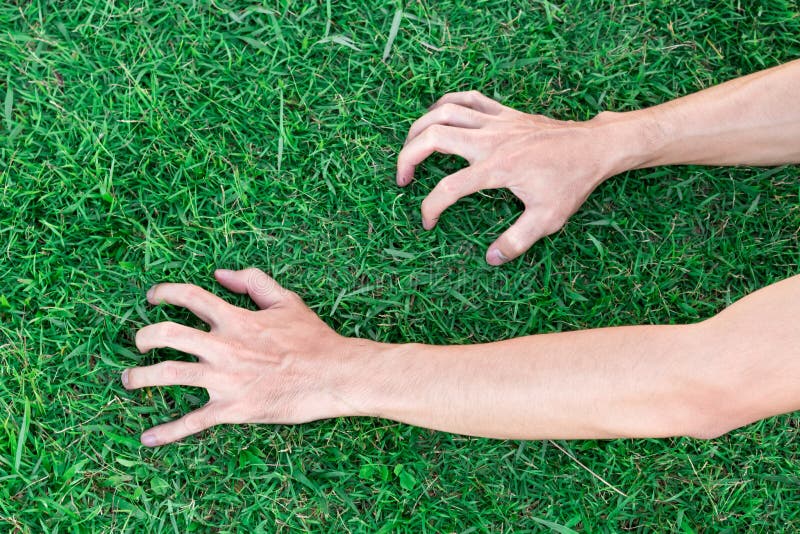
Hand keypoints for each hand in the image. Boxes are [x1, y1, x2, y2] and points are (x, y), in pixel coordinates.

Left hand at [123, 268, 368, 446]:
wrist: (333, 375)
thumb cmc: (313, 339)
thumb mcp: (286, 300)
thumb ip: (253, 281)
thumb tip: (221, 274)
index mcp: (236, 319)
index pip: (190, 297)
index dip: (166, 292)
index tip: (153, 296)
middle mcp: (224, 346)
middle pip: (167, 334)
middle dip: (144, 336)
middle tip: (138, 341)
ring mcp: (225, 379)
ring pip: (168, 374)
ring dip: (141, 378)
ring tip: (129, 381)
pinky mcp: (232, 408)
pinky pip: (192, 422)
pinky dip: (167, 432)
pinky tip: (147, 438)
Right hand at [397, 90, 642, 264]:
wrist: (595, 146)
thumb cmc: (572, 182)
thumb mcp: (548, 219)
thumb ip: (517, 241)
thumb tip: (491, 259)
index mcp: (497, 168)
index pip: (449, 188)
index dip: (430, 208)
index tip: (428, 224)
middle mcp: (491, 140)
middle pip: (434, 136)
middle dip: (407, 156)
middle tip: (402, 179)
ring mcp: (497, 122)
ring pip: (444, 111)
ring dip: (419, 128)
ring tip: (410, 149)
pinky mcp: (504, 112)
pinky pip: (467, 98)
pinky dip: (445, 103)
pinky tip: (436, 117)